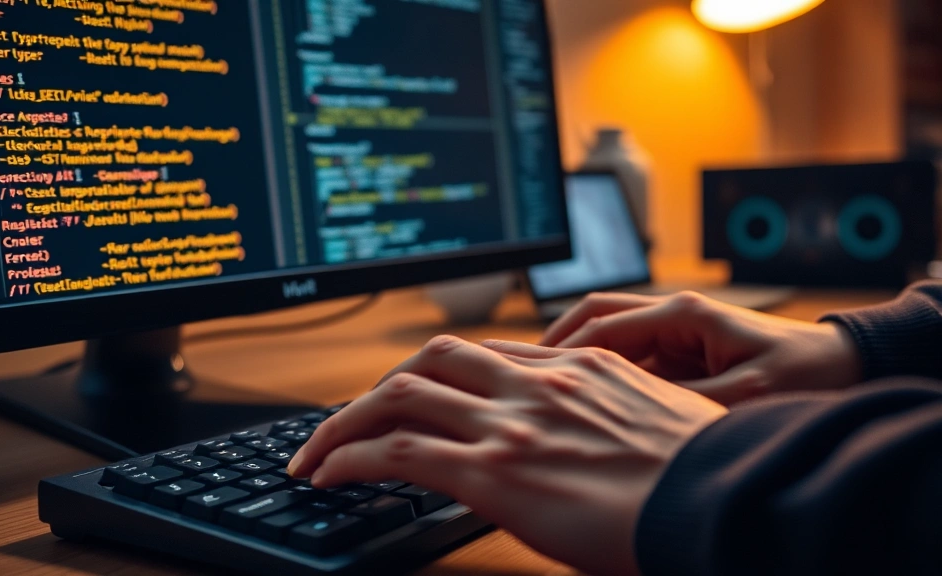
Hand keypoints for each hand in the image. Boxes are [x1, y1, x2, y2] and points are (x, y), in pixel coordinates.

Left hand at [287, 336, 726, 575]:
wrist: (727, 500)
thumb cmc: (710, 473)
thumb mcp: (665, 424)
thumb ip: (617, 418)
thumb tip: (600, 441)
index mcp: (580, 367)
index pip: (485, 354)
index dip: (437, 373)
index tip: (414, 393)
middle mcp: (538, 382)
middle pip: (432, 358)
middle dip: (381, 384)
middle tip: (353, 416)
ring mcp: (512, 421)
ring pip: (399, 394)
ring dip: (345, 420)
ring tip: (315, 451)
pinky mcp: (494, 470)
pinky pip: (397, 451)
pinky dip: (350, 457)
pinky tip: (328, 475)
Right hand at [540, 291, 862, 404]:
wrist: (842, 364)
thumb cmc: (802, 373)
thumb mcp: (743, 395)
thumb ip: (683, 399)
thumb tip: (628, 410)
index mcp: (683, 314)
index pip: (604, 324)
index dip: (564, 351)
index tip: (534, 374)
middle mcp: (674, 313)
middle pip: (595, 314)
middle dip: (556, 340)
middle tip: (524, 370)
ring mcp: (676, 327)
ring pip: (607, 329)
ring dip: (576, 352)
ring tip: (546, 383)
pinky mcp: (682, 345)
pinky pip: (630, 351)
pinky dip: (603, 368)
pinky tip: (589, 395)